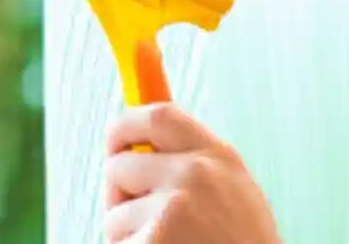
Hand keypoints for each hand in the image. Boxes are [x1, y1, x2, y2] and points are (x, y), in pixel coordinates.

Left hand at [102, 103, 279, 242]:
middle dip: (118, 193)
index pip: (159, 116)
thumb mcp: (234, 192)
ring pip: (114, 215)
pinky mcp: (152, 242)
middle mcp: (195, 173)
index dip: (126, 124)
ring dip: (129, 236)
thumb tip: (139, 147)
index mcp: (218, 157)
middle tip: (139, 217)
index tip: (115, 139)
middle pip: (119, 165)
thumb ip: (196, 166)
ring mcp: (172, 208)